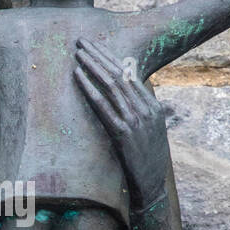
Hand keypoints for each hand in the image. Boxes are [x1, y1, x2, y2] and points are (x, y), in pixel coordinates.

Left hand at [74, 39, 168, 211]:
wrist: (151, 188)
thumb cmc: (145, 163)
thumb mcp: (148, 134)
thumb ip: (138, 115)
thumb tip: (123, 99)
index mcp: (152, 107)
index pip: (129, 74)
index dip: (109, 58)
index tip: (94, 46)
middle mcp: (146, 110)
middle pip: (119, 74)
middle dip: (98, 55)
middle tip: (80, 41)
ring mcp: (135, 121)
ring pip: (111, 85)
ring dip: (92, 66)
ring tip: (77, 53)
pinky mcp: (123, 134)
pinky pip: (103, 106)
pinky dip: (89, 88)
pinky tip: (77, 77)